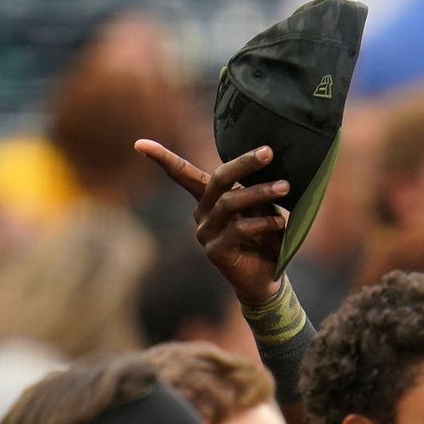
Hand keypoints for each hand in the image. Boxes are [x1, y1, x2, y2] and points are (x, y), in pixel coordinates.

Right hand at [134, 138, 287, 305]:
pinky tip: (280, 222)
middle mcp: (202, 213)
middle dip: (243, 164)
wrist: (266, 280)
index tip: (139, 143)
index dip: (162, 158)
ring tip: (284, 187)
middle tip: (267, 153)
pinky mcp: (215, 252)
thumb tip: (265, 165)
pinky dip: (262, 222)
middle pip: (217, 180)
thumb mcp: (262, 209)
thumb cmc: (266, 239)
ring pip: (229, 203)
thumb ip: (256, 190)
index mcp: (209, 199)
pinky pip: (238, 230)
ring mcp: (206, 233)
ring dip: (259, 193)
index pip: (183, 174)